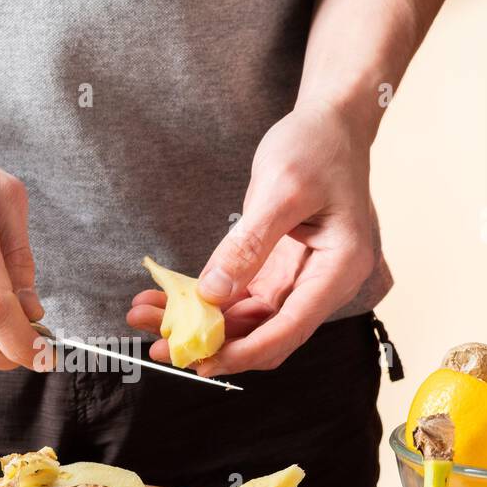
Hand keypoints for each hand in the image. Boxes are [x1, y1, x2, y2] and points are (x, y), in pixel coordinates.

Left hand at [127, 102, 376, 375]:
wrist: (329, 124)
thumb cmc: (316, 147)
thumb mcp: (281, 188)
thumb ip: (248, 244)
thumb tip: (213, 293)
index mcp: (339, 268)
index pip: (290, 327)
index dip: (244, 351)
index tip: (201, 362)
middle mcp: (322, 283)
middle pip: (265, 333)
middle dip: (212, 344)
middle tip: (158, 344)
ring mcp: (298, 280)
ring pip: (246, 321)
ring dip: (199, 325)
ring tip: (147, 317)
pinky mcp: (277, 271)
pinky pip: (238, 299)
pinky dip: (203, 302)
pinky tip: (165, 299)